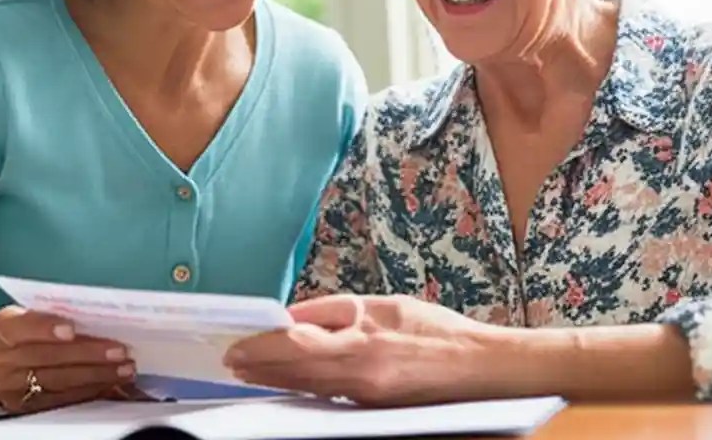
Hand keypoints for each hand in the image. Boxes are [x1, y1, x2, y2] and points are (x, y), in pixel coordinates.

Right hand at [0, 305, 135, 412]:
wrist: (3, 362)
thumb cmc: (28, 330)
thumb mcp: (32, 314)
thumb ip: (56, 312)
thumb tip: (99, 313)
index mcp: (3, 328)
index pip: (21, 326)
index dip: (45, 327)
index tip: (71, 328)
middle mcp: (2, 359)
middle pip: (46, 357)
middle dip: (87, 353)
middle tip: (119, 350)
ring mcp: (13, 387)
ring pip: (58, 381)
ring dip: (96, 374)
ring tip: (124, 368)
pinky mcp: (26, 406)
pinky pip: (62, 399)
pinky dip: (90, 390)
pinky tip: (111, 382)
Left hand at [223, 294, 488, 406]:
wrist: (480, 368)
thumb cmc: (437, 331)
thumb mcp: (385, 305)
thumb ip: (336, 310)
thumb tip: (294, 315)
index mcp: (363, 345)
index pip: (297, 346)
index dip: (262, 347)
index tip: (238, 343)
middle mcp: (359, 376)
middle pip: (295, 372)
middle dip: (259, 366)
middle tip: (231, 360)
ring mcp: (365, 396)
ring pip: (307, 387)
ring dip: (274, 379)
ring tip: (248, 371)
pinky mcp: (372, 407)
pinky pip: (327, 396)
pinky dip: (302, 387)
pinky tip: (287, 383)